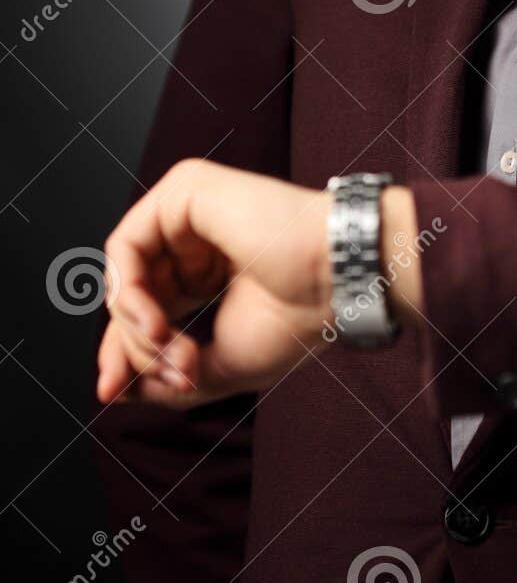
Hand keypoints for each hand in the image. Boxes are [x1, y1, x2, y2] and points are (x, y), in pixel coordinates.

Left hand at [97, 158, 335, 409]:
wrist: (337, 278)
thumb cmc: (298, 315)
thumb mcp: (220, 362)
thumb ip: (163, 374)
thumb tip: (116, 388)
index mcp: (208, 266)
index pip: (148, 306)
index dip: (126, 351)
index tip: (114, 393)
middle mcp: (194, 232)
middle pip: (131, 293)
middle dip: (136, 346)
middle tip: (176, 380)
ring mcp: (187, 207)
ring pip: (124, 275)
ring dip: (138, 329)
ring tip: (180, 357)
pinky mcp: (185, 189)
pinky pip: (125, 246)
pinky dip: (129, 295)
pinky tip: (159, 325)